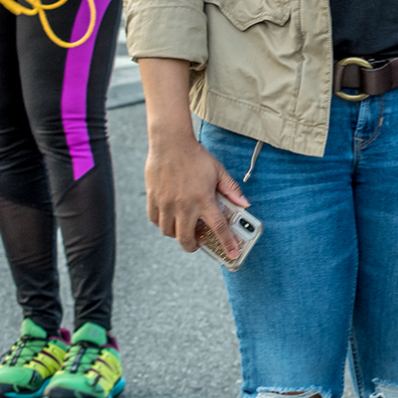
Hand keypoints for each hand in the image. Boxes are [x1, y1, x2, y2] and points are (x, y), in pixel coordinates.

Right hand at [144, 134, 247, 255]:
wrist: (170, 143)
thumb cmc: (196, 156)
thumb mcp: (218, 171)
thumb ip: (231, 189)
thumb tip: (244, 204)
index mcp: (203, 199)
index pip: (218, 228)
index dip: (226, 243)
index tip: (231, 254)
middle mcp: (184, 205)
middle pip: (186, 239)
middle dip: (193, 246)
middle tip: (198, 244)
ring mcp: (166, 203)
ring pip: (169, 232)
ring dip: (177, 234)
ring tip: (184, 227)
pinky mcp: (153, 199)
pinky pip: (155, 220)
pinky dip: (162, 223)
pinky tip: (170, 218)